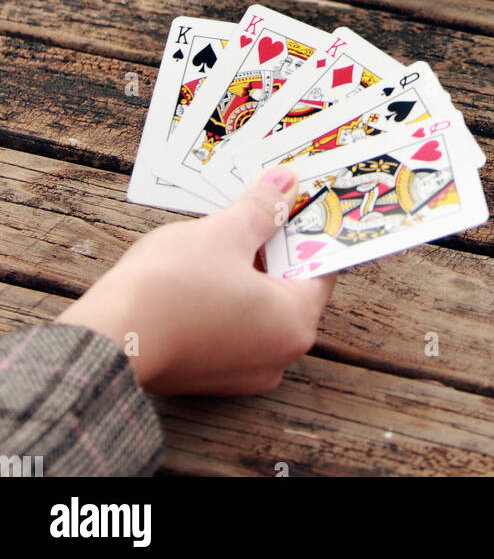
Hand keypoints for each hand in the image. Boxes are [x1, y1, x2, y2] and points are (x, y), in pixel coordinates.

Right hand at [56, 170, 335, 395]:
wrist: (108, 340)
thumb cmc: (172, 286)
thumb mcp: (224, 233)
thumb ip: (262, 209)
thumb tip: (286, 184)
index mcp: (294, 323)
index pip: (320, 269)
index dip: (310, 230)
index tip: (300, 200)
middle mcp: (276, 356)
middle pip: (288, 287)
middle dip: (273, 245)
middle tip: (261, 204)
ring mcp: (240, 372)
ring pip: (256, 307)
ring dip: (245, 268)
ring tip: (227, 228)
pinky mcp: (206, 374)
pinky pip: (229, 326)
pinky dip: (223, 296)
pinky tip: (203, 264)